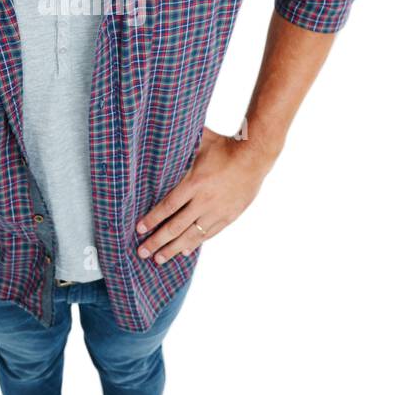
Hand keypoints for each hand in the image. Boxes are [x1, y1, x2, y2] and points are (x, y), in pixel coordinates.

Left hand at [134, 125, 277, 263]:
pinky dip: (195, 243)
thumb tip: (158, 135)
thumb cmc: (225, 146)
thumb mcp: (200, 141)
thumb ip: (180, 145)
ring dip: (173, 249)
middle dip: (157, 240)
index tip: (139, 228)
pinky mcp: (229, 216)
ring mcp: (217, 211)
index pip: (168, 206)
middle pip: (176, 226)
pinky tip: (185, 251)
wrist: (255, 157)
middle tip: (142, 252)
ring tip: (159, 259)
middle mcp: (205, 201)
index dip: (152, 219)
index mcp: (195, 183)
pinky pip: (209, 233)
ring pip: (191, 235)